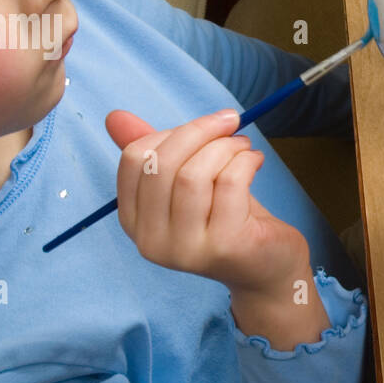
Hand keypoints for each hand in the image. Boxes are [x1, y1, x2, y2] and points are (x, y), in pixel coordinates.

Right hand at [105, 108, 309, 296]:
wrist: (268, 267)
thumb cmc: (226, 217)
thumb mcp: (186, 181)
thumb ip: (154, 152)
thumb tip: (115, 116)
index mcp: (134, 221)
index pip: (134, 160)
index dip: (170, 132)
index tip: (206, 123)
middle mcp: (150, 241)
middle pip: (162, 165)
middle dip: (200, 131)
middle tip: (231, 122)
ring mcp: (185, 249)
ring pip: (194, 174)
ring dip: (225, 147)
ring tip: (244, 147)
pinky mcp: (223, 247)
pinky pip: (228, 184)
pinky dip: (245, 161)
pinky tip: (256, 162)